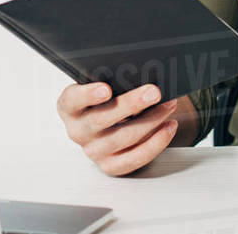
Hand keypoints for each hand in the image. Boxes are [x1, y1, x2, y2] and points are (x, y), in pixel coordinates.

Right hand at [56, 82, 178, 175]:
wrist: (111, 124)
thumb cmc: (107, 99)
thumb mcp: (101, 85)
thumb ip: (112, 80)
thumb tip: (140, 72)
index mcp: (69, 107)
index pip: (72, 100)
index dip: (88, 95)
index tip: (105, 89)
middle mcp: (77, 131)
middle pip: (101, 119)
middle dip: (131, 104)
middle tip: (153, 92)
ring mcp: (93, 151)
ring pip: (123, 138)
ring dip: (151, 120)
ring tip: (168, 105)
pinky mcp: (110, 166)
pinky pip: (135, 158)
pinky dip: (156, 142)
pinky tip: (168, 126)